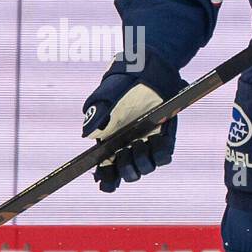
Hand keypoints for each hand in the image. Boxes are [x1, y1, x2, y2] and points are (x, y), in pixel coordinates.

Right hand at [81, 52, 185, 193]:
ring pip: (145, 168)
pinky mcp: (164, 137)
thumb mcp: (107, 96)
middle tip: (125, 153)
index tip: (105, 183)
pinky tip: (158, 141)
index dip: (105, 180)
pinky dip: (161, 154)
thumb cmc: (124, 82)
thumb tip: (86, 135)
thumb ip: (96, 114)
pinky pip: (163, 156)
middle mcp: (127, 145)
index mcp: (108, 140)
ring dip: (142, 162)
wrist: (150, 68)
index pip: (105, 169)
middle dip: (125, 170)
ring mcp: (146, 142)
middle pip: (126, 173)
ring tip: (142, 143)